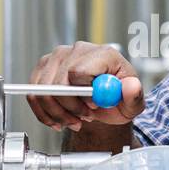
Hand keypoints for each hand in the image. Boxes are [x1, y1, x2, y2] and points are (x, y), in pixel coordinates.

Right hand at [27, 42, 144, 130]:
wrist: (104, 101)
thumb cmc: (118, 98)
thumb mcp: (133, 104)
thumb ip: (134, 96)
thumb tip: (131, 86)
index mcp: (104, 54)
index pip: (79, 71)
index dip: (82, 94)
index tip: (92, 107)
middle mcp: (79, 50)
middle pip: (59, 82)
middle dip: (70, 108)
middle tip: (83, 118)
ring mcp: (58, 56)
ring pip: (43, 91)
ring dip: (58, 113)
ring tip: (74, 119)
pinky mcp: (44, 66)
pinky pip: (34, 94)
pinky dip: (45, 113)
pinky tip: (59, 119)